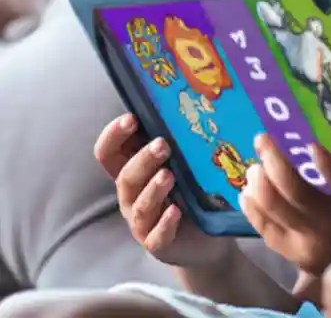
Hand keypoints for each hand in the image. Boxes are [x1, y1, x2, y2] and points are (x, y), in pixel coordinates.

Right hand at [94, 114, 238, 269]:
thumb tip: (191, 103)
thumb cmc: (191, 195)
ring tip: (169, 175)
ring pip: (139, 206)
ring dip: (153, 189)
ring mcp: (143, 223)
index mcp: (133, 174)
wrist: (204, 241)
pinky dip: (165, 223)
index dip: (113, 136)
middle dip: (142, 159)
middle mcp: (132, 197)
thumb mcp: (183, 166)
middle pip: (125, 177)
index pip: (108, 154)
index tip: (131, 118)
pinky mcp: (160, 244)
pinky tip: (176, 211)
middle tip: (162, 144)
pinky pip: (157, 235)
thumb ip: (178, 144)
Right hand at [241, 133, 330, 275]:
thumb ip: (300, 254)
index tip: (243, 188)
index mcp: (299, 253)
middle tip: (255, 157)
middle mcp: (312, 237)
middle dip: (260, 177)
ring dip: (278, 162)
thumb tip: (278, 241)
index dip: (252, 206)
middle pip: (276, 203)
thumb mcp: (322, 268)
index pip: (265, 228)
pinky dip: (325, 164)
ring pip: (299, 190)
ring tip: (266, 142)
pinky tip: (312, 147)